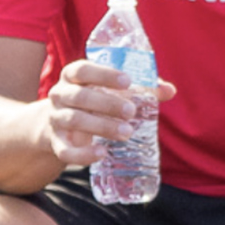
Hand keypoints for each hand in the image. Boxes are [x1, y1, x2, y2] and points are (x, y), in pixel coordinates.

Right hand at [42, 59, 177, 167]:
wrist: (59, 125)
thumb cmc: (93, 102)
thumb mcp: (110, 91)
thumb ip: (140, 89)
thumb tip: (170, 90)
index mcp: (72, 76)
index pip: (82, 70)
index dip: (103, 74)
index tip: (127, 81)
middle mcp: (60, 95)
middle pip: (80, 96)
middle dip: (107, 103)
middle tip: (131, 111)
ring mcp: (55, 119)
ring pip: (74, 120)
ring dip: (102, 126)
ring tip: (127, 132)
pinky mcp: (56, 143)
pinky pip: (65, 150)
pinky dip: (83, 154)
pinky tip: (102, 153)